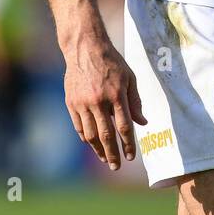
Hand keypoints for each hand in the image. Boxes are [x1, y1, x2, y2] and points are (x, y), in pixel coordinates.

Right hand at [63, 36, 147, 169]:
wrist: (85, 48)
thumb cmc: (112, 62)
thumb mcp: (129, 78)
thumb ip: (135, 102)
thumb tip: (142, 123)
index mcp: (116, 95)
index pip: (124, 127)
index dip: (127, 144)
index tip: (130, 156)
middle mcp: (99, 101)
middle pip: (106, 135)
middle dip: (112, 153)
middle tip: (116, 166)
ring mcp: (83, 103)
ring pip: (90, 134)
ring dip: (98, 150)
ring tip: (104, 159)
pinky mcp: (71, 102)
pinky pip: (79, 126)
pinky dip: (86, 138)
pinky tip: (92, 144)